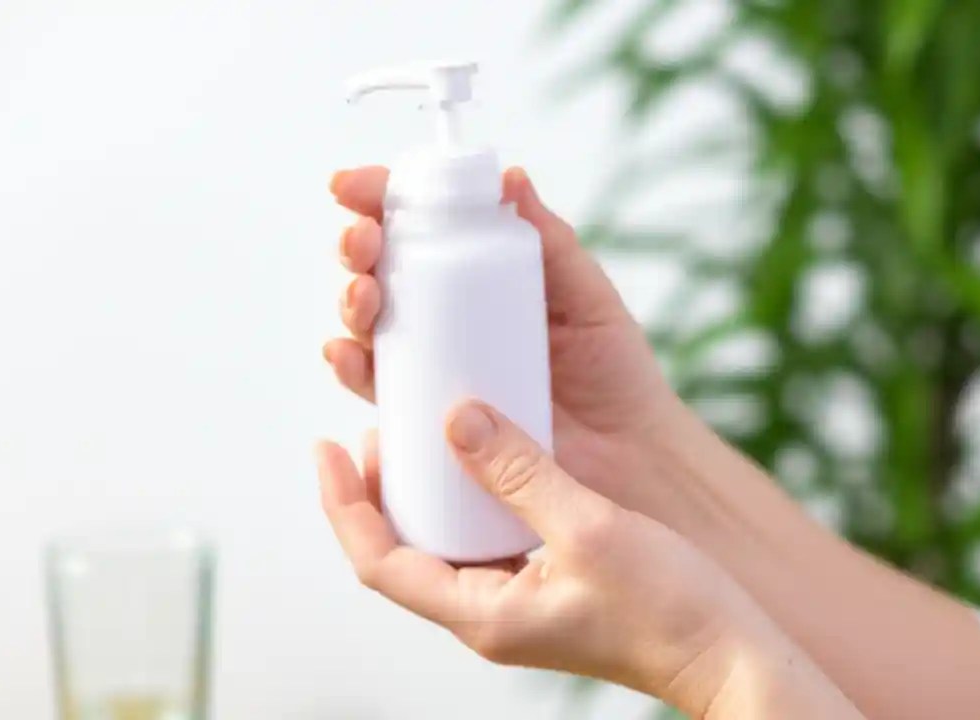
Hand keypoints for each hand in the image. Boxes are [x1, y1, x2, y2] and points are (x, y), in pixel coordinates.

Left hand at [316, 400, 862, 718]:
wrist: (727, 655)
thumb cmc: (669, 608)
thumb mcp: (587, 527)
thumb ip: (519, 471)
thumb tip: (455, 418)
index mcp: (482, 614)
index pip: (378, 560)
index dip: (343, 504)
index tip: (328, 446)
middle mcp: (488, 619)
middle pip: (400, 556)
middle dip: (377, 495)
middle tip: (374, 431)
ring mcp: (515, 611)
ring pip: (441, 551)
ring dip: (422, 498)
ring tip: (421, 439)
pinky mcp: (543, 596)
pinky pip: (483, 547)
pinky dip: (468, 505)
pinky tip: (488, 466)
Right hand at [322, 166, 690, 514]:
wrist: (633, 461)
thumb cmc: (617, 375)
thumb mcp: (587, 298)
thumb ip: (552, 243)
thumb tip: (511, 178)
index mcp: (483, 280)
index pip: (421, 229)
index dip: (380, 202)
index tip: (353, 187)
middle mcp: (450, 321)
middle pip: (384, 274)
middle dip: (358, 249)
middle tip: (362, 241)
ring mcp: (438, 369)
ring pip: (371, 329)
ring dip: (352, 305)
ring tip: (363, 297)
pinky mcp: (432, 422)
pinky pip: (380, 391)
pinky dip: (352, 368)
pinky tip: (347, 354)